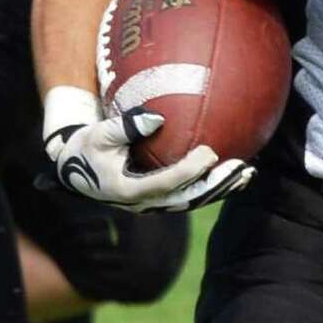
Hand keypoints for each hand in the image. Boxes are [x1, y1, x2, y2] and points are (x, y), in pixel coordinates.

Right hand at [41, 85, 252, 212]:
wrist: (76, 169)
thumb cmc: (88, 146)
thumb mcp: (98, 134)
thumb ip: (125, 126)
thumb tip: (157, 118)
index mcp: (128, 190)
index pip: (165, 183)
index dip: (189, 171)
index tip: (209, 153)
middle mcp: (145, 204)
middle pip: (188, 198)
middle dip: (216, 185)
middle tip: (240, 169)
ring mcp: (154, 205)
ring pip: (194, 200)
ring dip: (221, 188)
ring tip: (246, 173)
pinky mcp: (161, 200)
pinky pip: (191, 194)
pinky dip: (213, 185)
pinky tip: (233, 172)